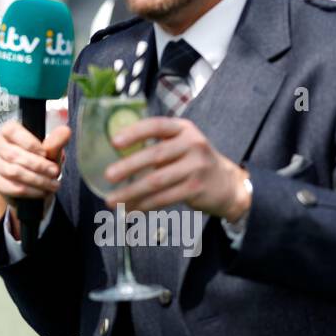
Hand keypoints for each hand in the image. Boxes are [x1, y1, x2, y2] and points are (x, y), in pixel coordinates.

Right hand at [0, 121, 68, 212]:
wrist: (33, 182)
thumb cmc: (40, 159)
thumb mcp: (50, 150)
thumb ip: (56, 141)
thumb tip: (65, 131)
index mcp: (8, 131)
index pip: (12, 131)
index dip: (28, 143)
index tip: (44, 153)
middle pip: (13, 154)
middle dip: (38, 165)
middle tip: (55, 171)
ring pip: (13, 172)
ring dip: (37, 179)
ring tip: (53, 183)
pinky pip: (13, 187)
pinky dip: (31, 191)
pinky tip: (43, 191)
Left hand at [102, 116, 250, 219]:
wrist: (228, 184)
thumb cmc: (193, 161)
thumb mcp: (181, 144)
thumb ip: (156, 145)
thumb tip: (116, 156)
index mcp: (183, 129)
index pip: (156, 125)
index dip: (135, 132)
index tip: (114, 142)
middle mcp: (192, 144)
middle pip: (155, 155)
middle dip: (128, 166)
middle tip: (108, 176)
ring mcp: (196, 167)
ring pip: (157, 181)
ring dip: (131, 192)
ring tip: (112, 201)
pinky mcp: (196, 189)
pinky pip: (164, 198)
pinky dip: (144, 206)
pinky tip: (130, 210)